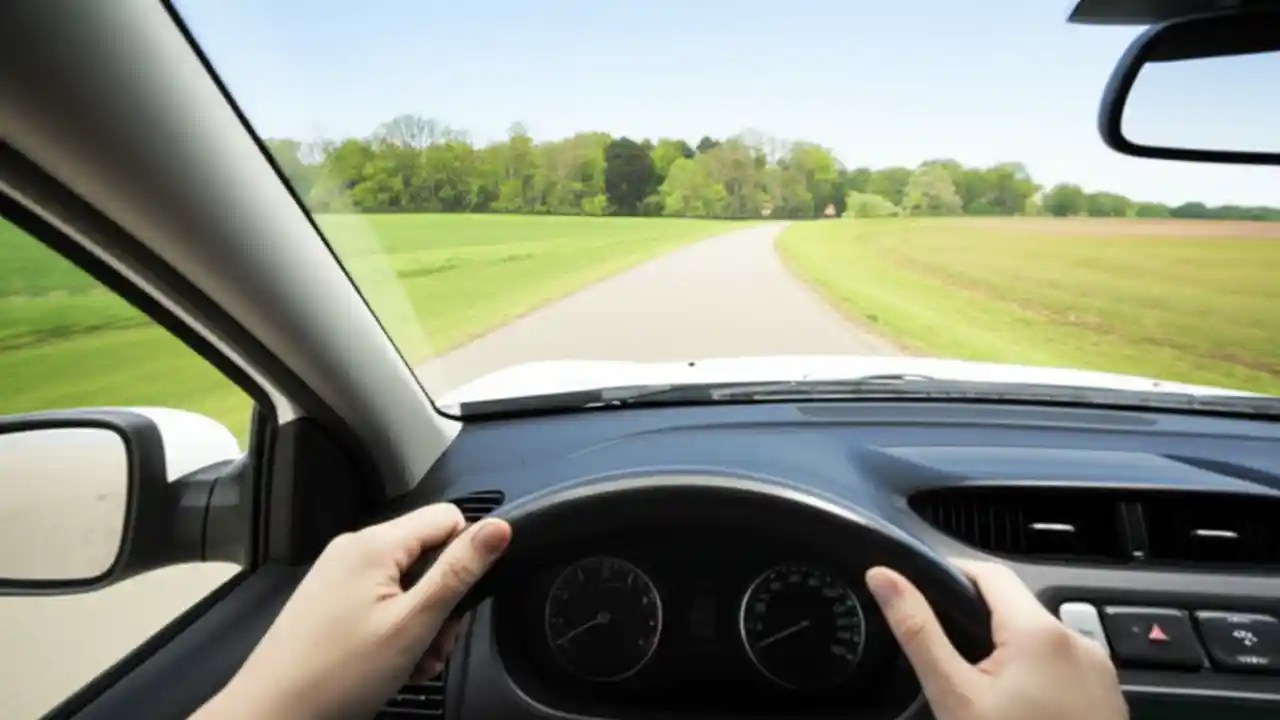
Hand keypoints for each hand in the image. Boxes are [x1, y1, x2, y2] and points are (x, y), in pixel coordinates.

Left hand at [196, 503, 511, 719]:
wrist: (269, 716)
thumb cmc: (337, 674)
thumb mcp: (413, 624)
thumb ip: (459, 573)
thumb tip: (500, 527)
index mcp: (375, 544)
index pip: (448, 518)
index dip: (465, 558)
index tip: (458, 605)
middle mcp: (354, 548)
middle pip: (428, 555)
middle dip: (443, 602)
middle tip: (434, 646)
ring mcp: (338, 574)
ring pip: (407, 583)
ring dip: (422, 623)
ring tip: (412, 663)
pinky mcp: (329, 599)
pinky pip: (380, 600)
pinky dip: (396, 629)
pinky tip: (392, 664)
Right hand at [865, 560, 1126, 719]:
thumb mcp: (955, 697)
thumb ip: (918, 632)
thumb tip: (884, 578)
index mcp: (1038, 632)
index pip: (988, 572)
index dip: (952, 574)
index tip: (923, 590)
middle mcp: (1077, 642)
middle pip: (1015, 607)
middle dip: (978, 622)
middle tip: (946, 657)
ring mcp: (1098, 670)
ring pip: (1039, 639)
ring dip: (1008, 650)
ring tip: (981, 691)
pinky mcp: (1108, 696)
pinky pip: (1064, 667)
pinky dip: (1037, 675)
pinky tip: (1019, 709)